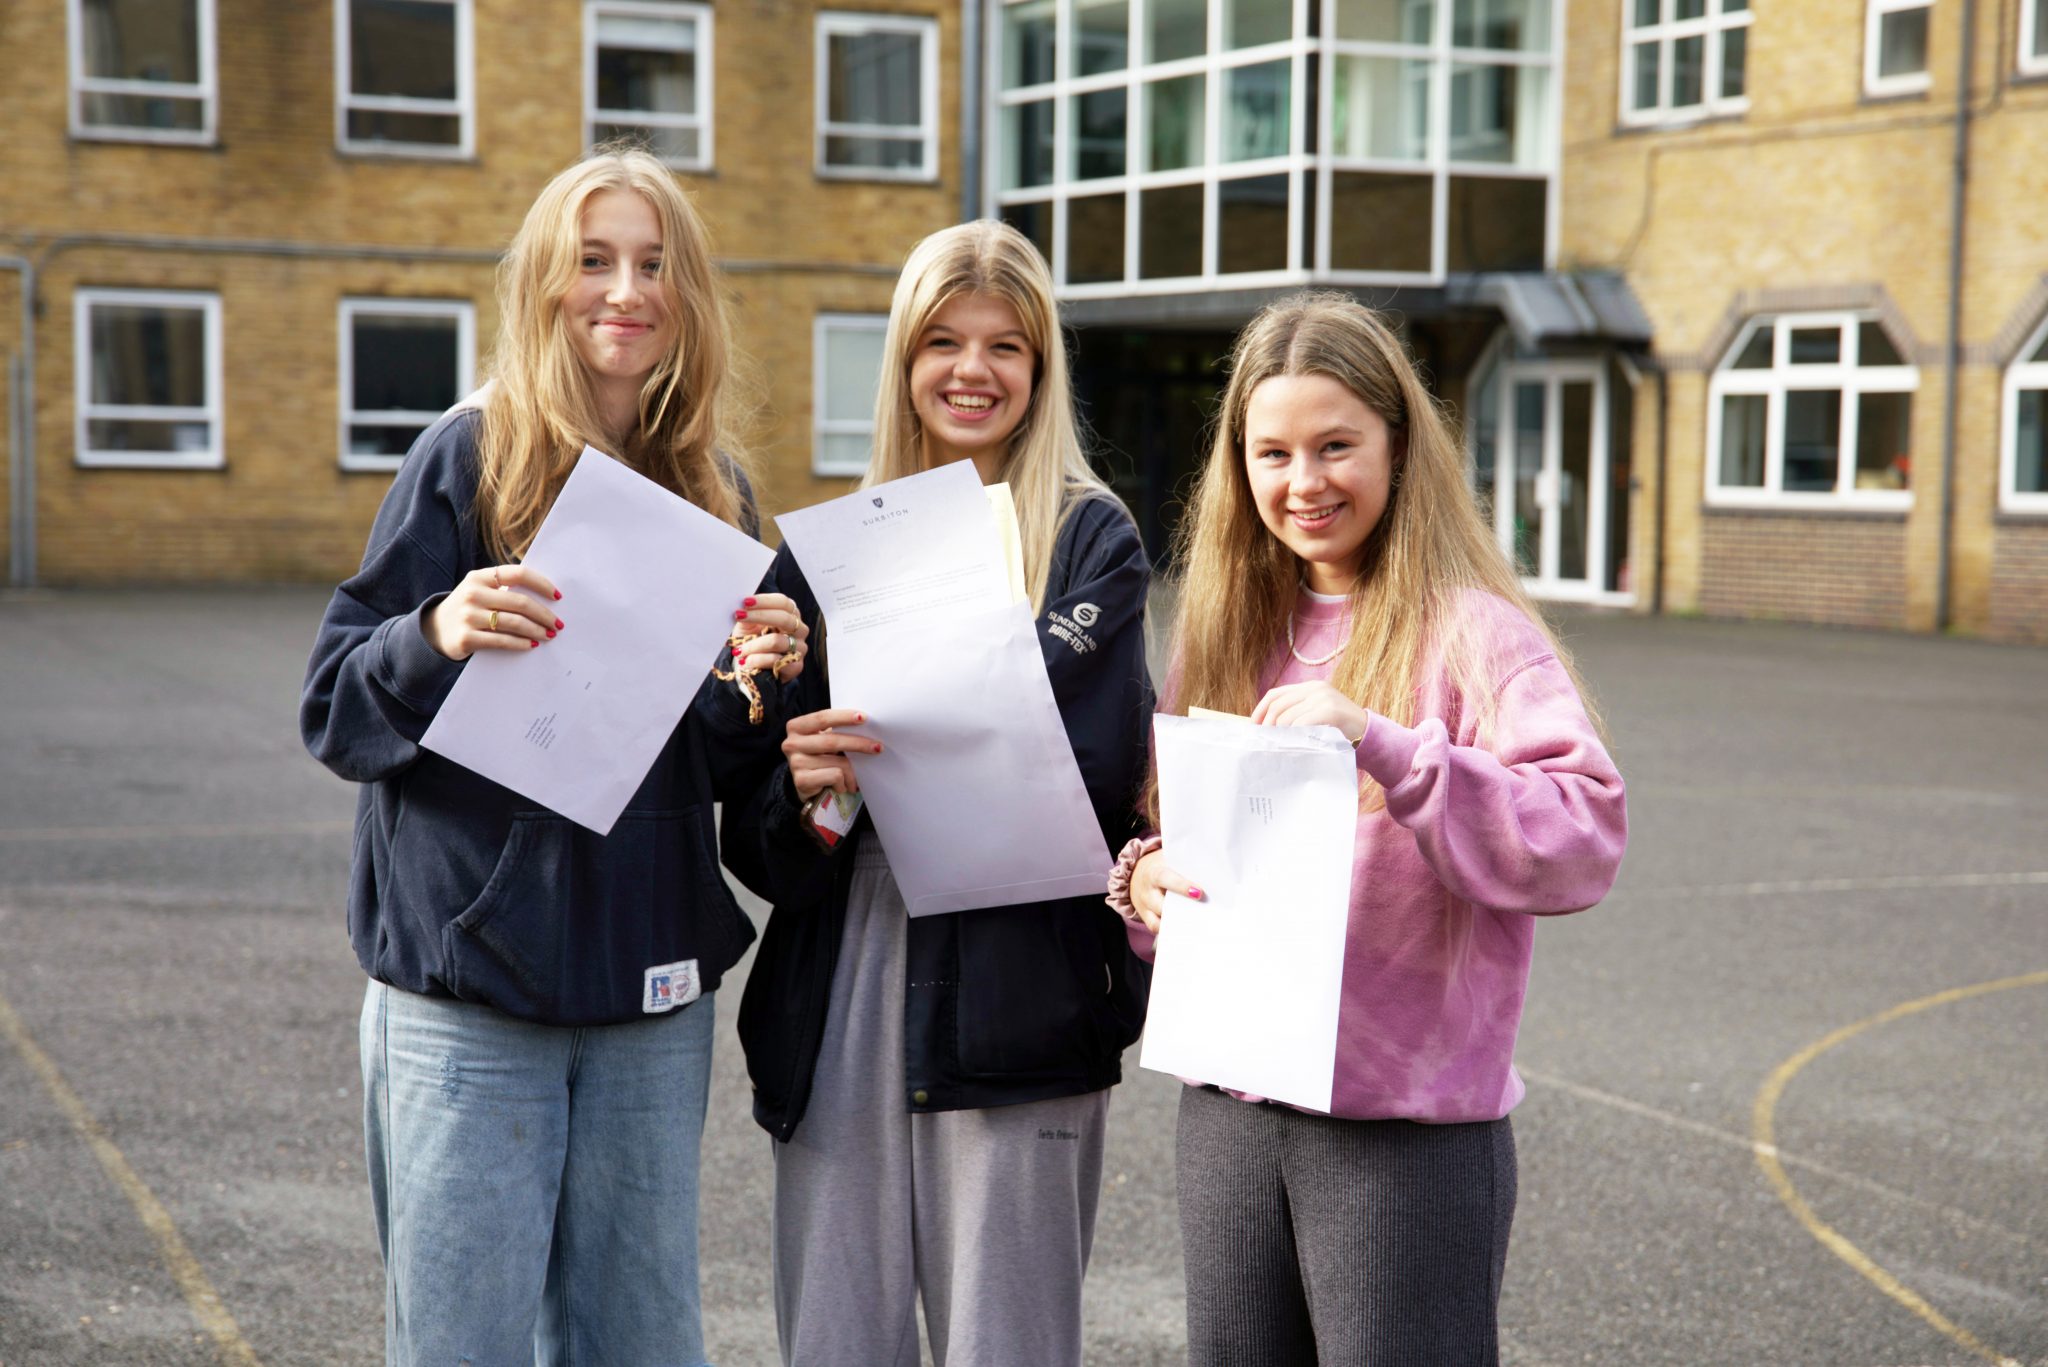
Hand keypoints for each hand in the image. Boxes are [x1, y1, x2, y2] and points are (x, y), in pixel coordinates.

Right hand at [424, 563, 562, 659]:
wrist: (434, 631)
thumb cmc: (468, 608)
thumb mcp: (479, 591)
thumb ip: (504, 589)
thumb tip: (546, 597)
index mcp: (479, 577)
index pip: (517, 574)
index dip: (541, 584)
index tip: (557, 596)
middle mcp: (473, 594)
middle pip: (520, 602)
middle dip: (544, 614)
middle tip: (558, 624)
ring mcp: (468, 616)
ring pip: (514, 623)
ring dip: (536, 630)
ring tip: (549, 635)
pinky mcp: (467, 637)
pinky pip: (502, 640)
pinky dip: (521, 643)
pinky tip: (532, 644)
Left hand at [731, 593, 810, 681]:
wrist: (752, 666)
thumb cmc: (750, 641)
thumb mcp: (747, 624)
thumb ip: (747, 614)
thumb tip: (742, 606)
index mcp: (790, 614)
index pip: (783, 602)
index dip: (765, 601)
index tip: (745, 602)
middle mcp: (799, 629)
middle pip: (784, 618)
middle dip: (759, 616)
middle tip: (739, 617)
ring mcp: (800, 648)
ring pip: (776, 641)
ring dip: (753, 645)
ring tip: (739, 650)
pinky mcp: (796, 666)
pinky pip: (775, 660)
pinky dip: (756, 660)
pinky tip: (746, 661)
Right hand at [781, 708, 880, 799]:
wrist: (806, 786)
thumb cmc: (819, 758)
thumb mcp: (824, 741)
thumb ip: (837, 732)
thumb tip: (866, 727)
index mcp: (796, 727)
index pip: (822, 718)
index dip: (844, 717)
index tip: (864, 718)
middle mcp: (791, 743)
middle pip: (831, 740)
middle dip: (858, 743)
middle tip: (877, 747)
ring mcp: (795, 763)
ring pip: (837, 762)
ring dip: (853, 772)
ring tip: (857, 778)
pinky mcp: (801, 780)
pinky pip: (834, 776)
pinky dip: (844, 783)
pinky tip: (842, 786)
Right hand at [1129, 850, 1201, 933]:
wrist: (1137, 874)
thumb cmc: (1161, 866)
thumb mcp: (1169, 860)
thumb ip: (1184, 866)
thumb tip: (1209, 872)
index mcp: (1154, 873)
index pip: (1166, 879)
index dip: (1181, 886)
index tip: (1199, 893)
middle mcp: (1147, 891)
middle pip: (1161, 905)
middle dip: (1181, 910)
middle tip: (1202, 914)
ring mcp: (1145, 906)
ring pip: (1158, 920)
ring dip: (1177, 924)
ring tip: (1197, 925)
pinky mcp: (1146, 917)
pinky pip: (1156, 927)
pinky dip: (1169, 931)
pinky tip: (1185, 931)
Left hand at [1250, 680, 1369, 743]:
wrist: (1369, 733)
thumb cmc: (1338, 729)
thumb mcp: (1315, 715)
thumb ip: (1297, 714)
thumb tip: (1266, 727)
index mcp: (1309, 687)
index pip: (1275, 694)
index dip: (1260, 710)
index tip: (1253, 727)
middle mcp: (1315, 688)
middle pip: (1278, 705)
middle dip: (1268, 725)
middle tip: (1264, 742)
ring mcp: (1323, 697)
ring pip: (1287, 716)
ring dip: (1280, 734)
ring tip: (1277, 746)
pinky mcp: (1330, 709)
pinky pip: (1301, 723)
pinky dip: (1293, 734)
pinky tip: (1292, 744)